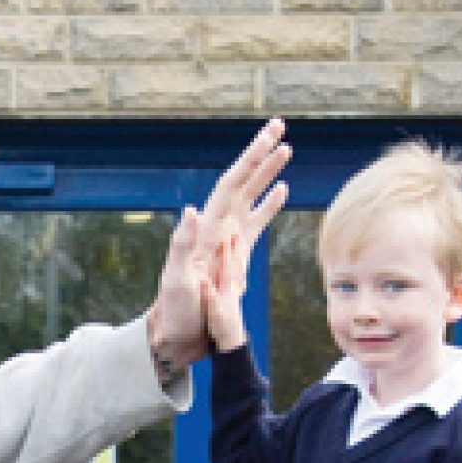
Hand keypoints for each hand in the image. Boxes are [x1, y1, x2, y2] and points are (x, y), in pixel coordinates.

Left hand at [148, 117, 291, 373]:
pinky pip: (253, 222)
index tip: (269, 135)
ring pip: (249, 197)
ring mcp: (224, 240)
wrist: (176, 336)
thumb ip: (181, 246)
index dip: (250, 158)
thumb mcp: (176, 282)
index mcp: (205, 230)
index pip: (230, 184)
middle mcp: (214, 229)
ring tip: (286, 150)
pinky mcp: (232, 254)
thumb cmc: (175, 313)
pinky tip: (282, 190)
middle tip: (280, 126)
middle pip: (240, 181)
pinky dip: (267, 204)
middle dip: (260, 154)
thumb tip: (191, 209)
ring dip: (266, 173)